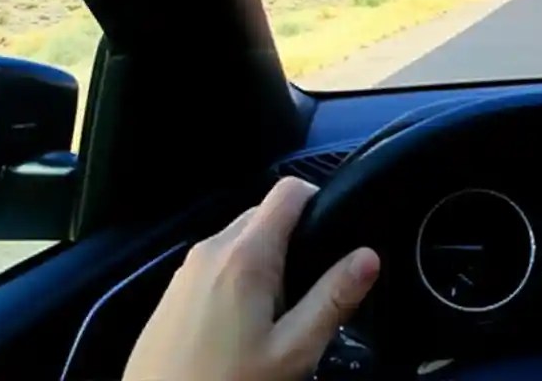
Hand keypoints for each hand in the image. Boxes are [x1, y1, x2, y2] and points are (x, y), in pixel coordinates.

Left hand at [123, 177, 379, 380]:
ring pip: (240, 241)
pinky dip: (238, 279)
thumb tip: (369, 256)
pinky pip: (217, 265)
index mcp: (244, 255)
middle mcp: (211, 249)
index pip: (289, 190)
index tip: (335, 239)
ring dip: (266, 263)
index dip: (320, 201)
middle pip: (265, 215)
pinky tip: (242, 327)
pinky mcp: (172, 293)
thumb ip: (333, 299)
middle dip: (294, 241)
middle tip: (310, 293)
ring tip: (278, 316)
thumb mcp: (292, 351)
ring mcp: (185, 270)